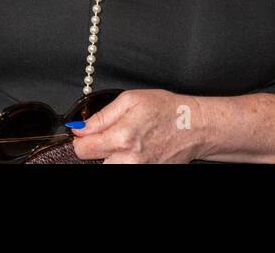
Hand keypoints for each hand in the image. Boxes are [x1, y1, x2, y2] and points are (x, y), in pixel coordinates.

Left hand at [69, 89, 205, 163]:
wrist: (195, 126)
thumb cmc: (167, 110)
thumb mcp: (131, 100)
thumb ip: (101, 116)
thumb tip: (79, 128)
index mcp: (122, 137)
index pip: (82, 150)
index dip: (81, 139)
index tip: (85, 133)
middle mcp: (129, 160)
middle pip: (93, 162)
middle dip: (96, 149)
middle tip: (111, 136)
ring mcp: (138, 170)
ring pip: (109, 167)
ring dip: (111, 157)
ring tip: (125, 143)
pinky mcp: (147, 174)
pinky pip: (124, 168)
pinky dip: (125, 161)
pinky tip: (135, 150)